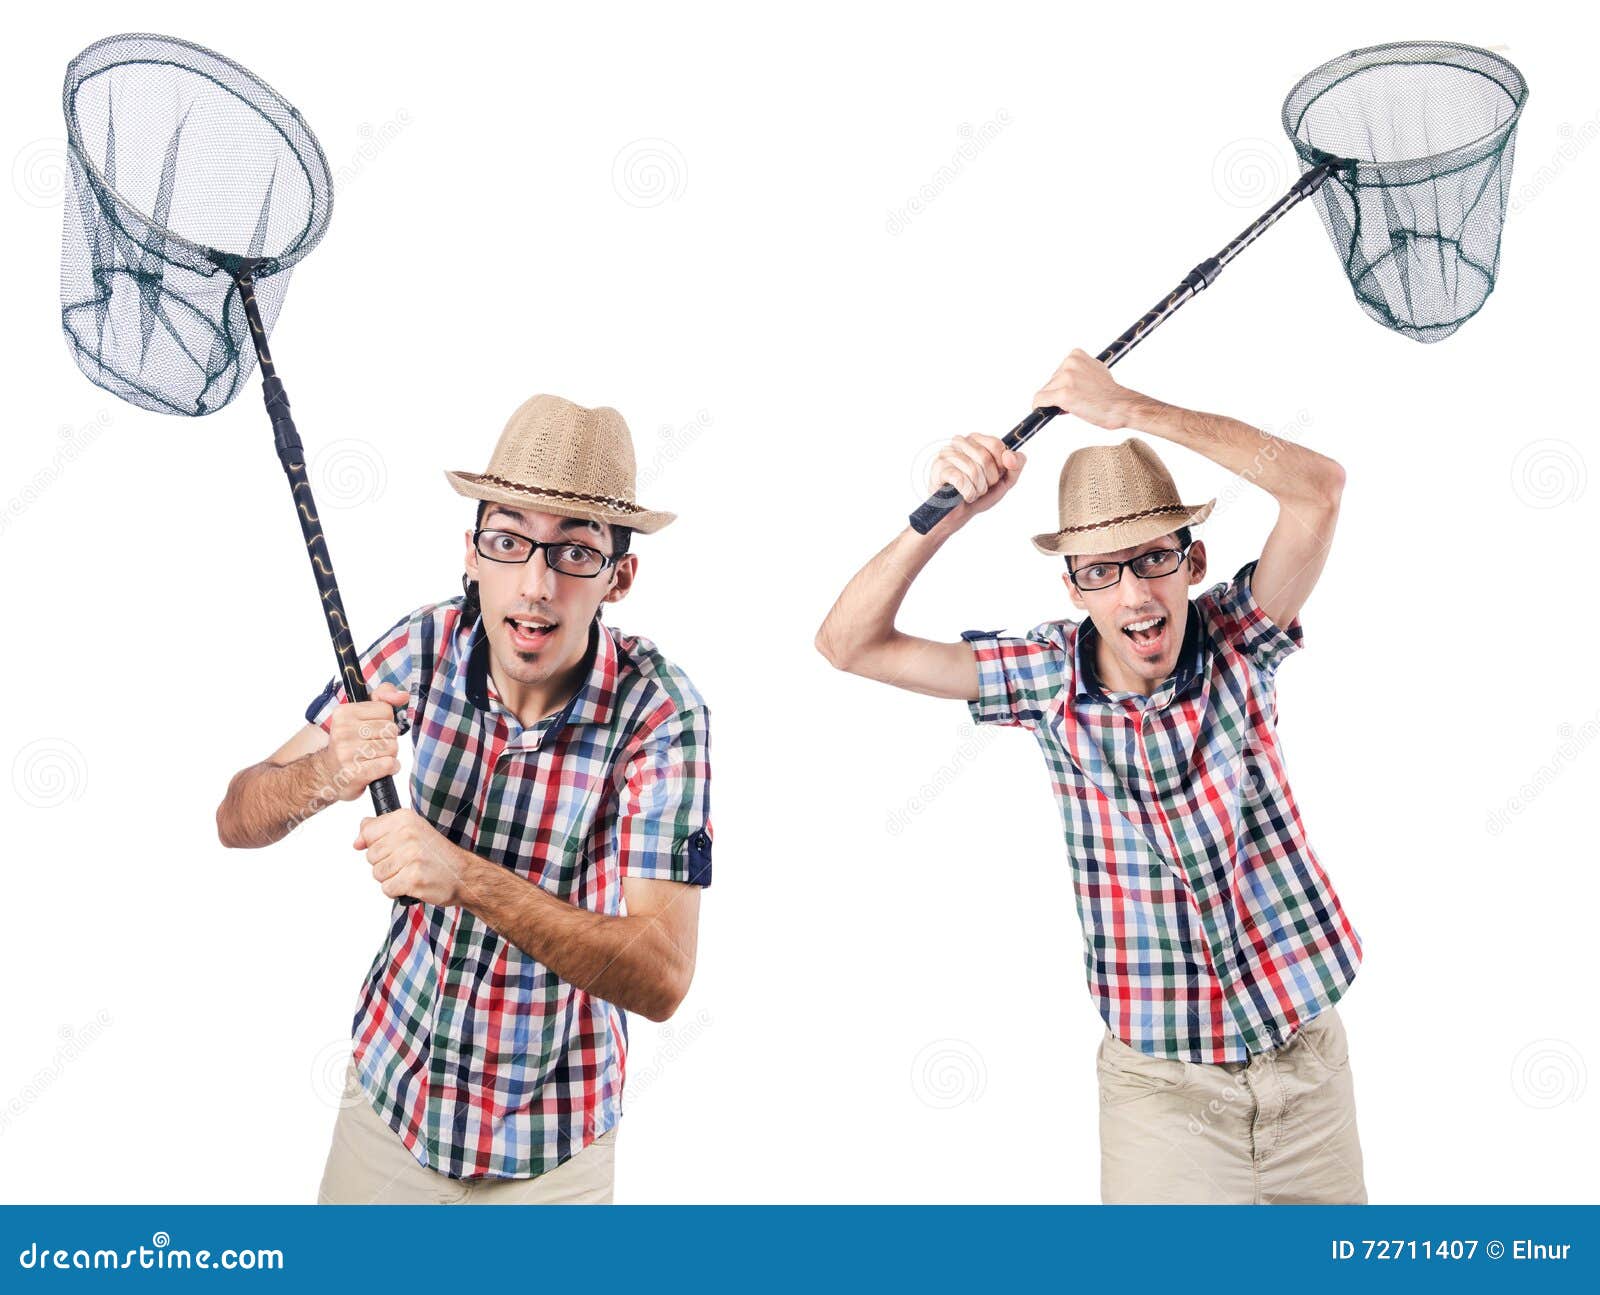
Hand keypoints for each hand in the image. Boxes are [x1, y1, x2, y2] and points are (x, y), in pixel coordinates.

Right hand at [318, 683, 409, 802]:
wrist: (329, 773)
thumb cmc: (350, 741)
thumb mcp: (361, 713)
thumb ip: (383, 697)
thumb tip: (403, 695)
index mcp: (344, 713)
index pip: (386, 710)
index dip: (385, 721)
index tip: (372, 728)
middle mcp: (343, 731)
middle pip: (391, 730)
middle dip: (388, 739)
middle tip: (373, 745)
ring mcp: (347, 753)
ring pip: (392, 747)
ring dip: (389, 754)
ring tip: (374, 757)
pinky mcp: (355, 773)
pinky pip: (389, 764)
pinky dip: (390, 767)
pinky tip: (378, 767)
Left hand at [354, 809, 475, 905]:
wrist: (463, 874)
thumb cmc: (436, 854)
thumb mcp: (411, 831)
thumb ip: (380, 831)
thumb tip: (357, 842)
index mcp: (405, 819)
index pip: (368, 832)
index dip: (375, 844)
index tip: (392, 848)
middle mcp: (407, 834)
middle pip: (371, 856)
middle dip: (385, 863)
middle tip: (407, 862)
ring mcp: (410, 857)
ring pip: (377, 873)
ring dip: (391, 878)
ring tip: (410, 872)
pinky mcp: (413, 878)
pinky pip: (387, 888)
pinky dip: (397, 890)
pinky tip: (412, 883)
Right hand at [926, 434, 1025, 519]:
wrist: (960, 512)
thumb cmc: (981, 493)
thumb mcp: (1005, 479)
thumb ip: (1016, 465)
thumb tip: (1010, 456)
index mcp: (977, 440)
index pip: (996, 445)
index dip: (1000, 465)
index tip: (996, 475)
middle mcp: (960, 442)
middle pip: (985, 458)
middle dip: (989, 480)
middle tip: (983, 487)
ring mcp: (947, 454)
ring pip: (973, 470)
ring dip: (978, 489)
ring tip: (973, 492)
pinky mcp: (939, 468)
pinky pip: (961, 480)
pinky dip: (968, 493)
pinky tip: (964, 495)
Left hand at [1032, 349, 1144, 430]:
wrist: (1121, 406)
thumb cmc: (1110, 393)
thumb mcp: (1096, 371)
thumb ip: (1079, 371)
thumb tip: (1064, 376)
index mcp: (1076, 355)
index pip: (1057, 373)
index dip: (1064, 386)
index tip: (1075, 393)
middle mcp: (1070, 364)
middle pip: (1050, 383)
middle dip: (1059, 394)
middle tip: (1078, 402)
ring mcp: (1066, 378)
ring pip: (1045, 393)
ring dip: (1055, 403)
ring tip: (1076, 406)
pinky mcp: (1063, 394)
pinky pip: (1039, 401)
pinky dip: (1040, 408)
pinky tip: (1049, 413)